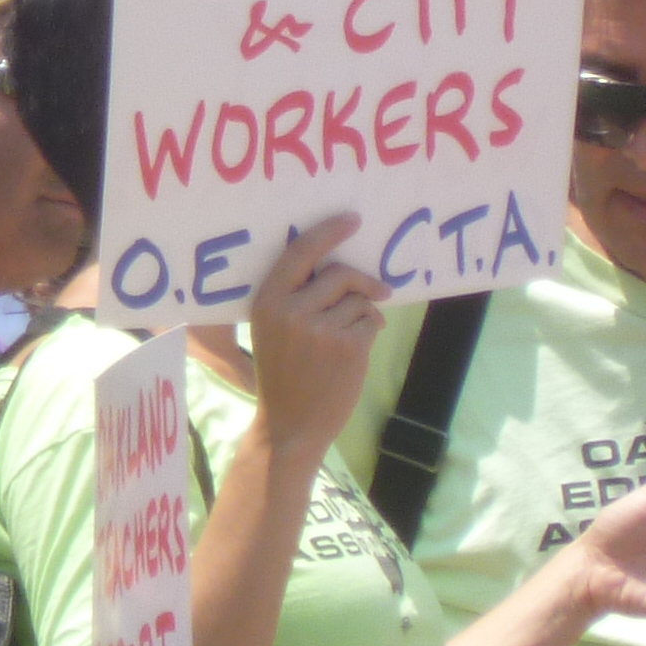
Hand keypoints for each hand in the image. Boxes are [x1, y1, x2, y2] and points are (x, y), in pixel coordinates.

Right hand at [245, 212, 389, 449]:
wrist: (290, 425)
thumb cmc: (283, 373)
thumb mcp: (273, 329)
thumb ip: (294, 297)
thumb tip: (337, 265)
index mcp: (267, 301)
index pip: (300, 252)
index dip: (329, 232)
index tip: (352, 220)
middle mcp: (291, 311)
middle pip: (340, 274)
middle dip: (362, 282)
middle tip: (378, 292)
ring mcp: (320, 330)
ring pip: (360, 300)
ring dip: (364, 314)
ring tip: (351, 338)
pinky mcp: (347, 347)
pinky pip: (371, 322)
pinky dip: (370, 332)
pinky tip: (355, 352)